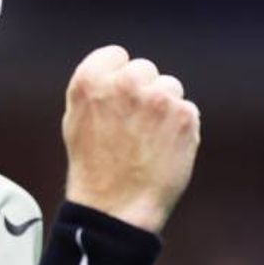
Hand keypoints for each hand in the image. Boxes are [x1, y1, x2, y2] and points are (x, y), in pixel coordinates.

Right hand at [61, 45, 200, 233]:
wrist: (116, 209)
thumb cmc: (93, 168)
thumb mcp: (76, 120)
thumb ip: (96, 88)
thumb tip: (117, 67)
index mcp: (91, 80)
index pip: (117, 55)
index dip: (117, 79)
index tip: (117, 102)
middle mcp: (124, 83)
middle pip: (145, 69)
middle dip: (142, 92)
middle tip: (132, 128)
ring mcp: (157, 98)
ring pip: (169, 88)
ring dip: (163, 109)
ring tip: (147, 141)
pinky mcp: (184, 116)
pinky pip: (187, 110)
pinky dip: (180, 128)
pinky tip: (164, 149)